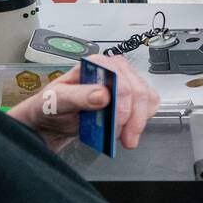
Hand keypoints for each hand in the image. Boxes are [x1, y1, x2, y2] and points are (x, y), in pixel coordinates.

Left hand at [6, 53, 160, 153]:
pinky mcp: (132, 96)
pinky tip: (128, 131)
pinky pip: (149, 105)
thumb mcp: (57, 100)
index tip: (116, 125)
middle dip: (133, 118)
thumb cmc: (53, 105)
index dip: (122, 105)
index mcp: (97, 64)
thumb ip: (77, 96)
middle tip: (122, 137)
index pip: (121, 80)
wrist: (55, 118)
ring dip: (139, 122)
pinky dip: (141, 121)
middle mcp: (114, 70)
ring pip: (147, 99)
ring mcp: (126, 82)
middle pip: (138, 91)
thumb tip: (102, 95)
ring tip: (125, 138)